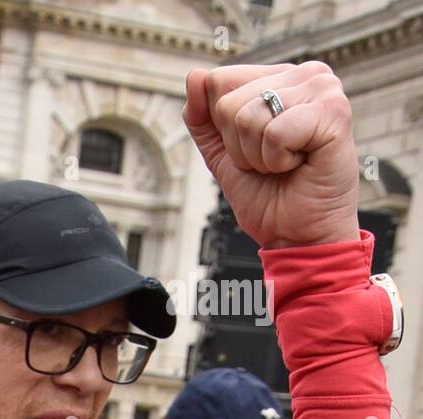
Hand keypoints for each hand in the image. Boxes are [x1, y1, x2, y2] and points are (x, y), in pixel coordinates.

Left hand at [183, 62, 360, 248]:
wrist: (297, 232)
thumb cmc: (266, 193)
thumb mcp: (221, 152)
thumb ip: (202, 117)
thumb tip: (194, 75)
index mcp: (279, 77)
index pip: (218, 81)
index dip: (223, 128)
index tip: (253, 147)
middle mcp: (305, 74)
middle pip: (227, 101)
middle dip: (239, 144)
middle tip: (271, 160)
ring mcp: (324, 88)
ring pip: (248, 116)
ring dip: (258, 155)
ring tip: (286, 163)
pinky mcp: (335, 111)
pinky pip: (274, 133)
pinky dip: (276, 160)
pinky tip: (300, 164)